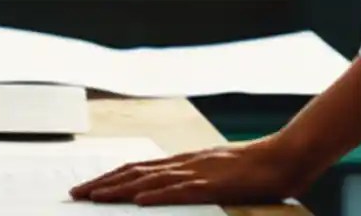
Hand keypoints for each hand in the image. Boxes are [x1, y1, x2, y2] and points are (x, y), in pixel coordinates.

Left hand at [69, 136, 317, 206]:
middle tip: (75, 193)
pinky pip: (182, 192)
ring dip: (119, 190)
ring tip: (94, 197)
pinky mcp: (214, 186)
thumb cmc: (254, 169)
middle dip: (103, 184)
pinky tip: (140, 202)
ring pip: (150, 181)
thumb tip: (167, 193)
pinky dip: (159, 196)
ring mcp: (198, 173)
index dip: (110, 178)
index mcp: (183, 163)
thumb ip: (193, 181)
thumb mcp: (216, 174)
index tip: (87, 187)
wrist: (285, 158)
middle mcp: (183, 164)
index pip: (137, 169)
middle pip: (134, 173)